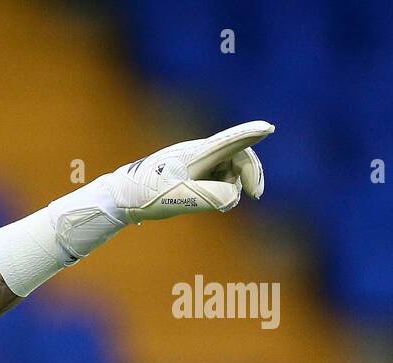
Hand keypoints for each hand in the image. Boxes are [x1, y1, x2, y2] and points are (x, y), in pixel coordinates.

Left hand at [102, 120, 273, 221]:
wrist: (125, 196)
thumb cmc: (148, 195)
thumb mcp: (178, 199)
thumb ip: (209, 197)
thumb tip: (234, 196)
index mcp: (197, 154)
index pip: (229, 141)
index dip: (250, 134)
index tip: (267, 128)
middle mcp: (201, 151)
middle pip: (239, 156)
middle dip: (250, 175)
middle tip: (255, 195)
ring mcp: (199, 159)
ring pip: (230, 169)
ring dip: (232, 186)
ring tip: (217, 204)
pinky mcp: (196, 169)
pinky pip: (220, 176)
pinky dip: (223, 189)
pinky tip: (212, 201)